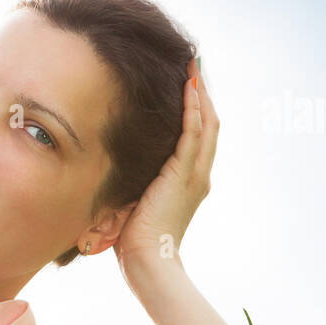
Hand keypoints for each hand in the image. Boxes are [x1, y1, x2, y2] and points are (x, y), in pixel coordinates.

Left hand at [113, 57, 218, 275]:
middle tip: (193, 65)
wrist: (147, 260)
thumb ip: (137, 180)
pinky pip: (192, 135)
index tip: (188, 83)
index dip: (196, 108)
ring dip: (199, 93)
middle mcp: (199, 175)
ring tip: (193, 67)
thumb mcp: (138, 200)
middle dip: (202, 93)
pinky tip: (188, 88)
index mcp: (190, 181)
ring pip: (205, 124)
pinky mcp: (183, 175)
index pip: (199, 135)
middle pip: (209, 123)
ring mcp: (195, 175)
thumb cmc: (136, 238)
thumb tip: (116, 164)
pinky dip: (192, 110)